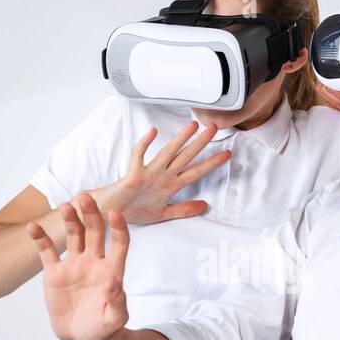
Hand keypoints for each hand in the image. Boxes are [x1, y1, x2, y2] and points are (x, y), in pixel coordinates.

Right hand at [28, 193, 129, 339]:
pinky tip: (33, 227)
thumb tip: (113, 283)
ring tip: (65, 206)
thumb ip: (117, 303)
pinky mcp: (54, 273)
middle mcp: (94, 262)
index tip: (115, 214)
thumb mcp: (114, 320)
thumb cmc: (104, 329)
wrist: (82, 338)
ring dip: (70, 220)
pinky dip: (40, 238)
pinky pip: (46, 251)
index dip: (118, 228)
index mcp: (112, 270)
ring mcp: (74, 265)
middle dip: (91, 214)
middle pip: (95, 231)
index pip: (119, 243)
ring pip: (73, 235)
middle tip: (85, 197)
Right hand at [91, 121, 230, 223]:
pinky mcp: (133, 175)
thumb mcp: (163, 213)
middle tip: (215, 128)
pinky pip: (139, 157)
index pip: (196, 172)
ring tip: (193, 126)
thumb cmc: (133, 209)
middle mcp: (162, 176)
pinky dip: (144, 145)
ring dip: (180, 140)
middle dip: (201, 143)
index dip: (212, 163)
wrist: (112, 213)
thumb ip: (184, 209)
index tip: (227, 155)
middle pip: (186, 157)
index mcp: (171, 185)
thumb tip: (205, 206)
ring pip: (167, 153)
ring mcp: (149, 173)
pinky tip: (152, 133)